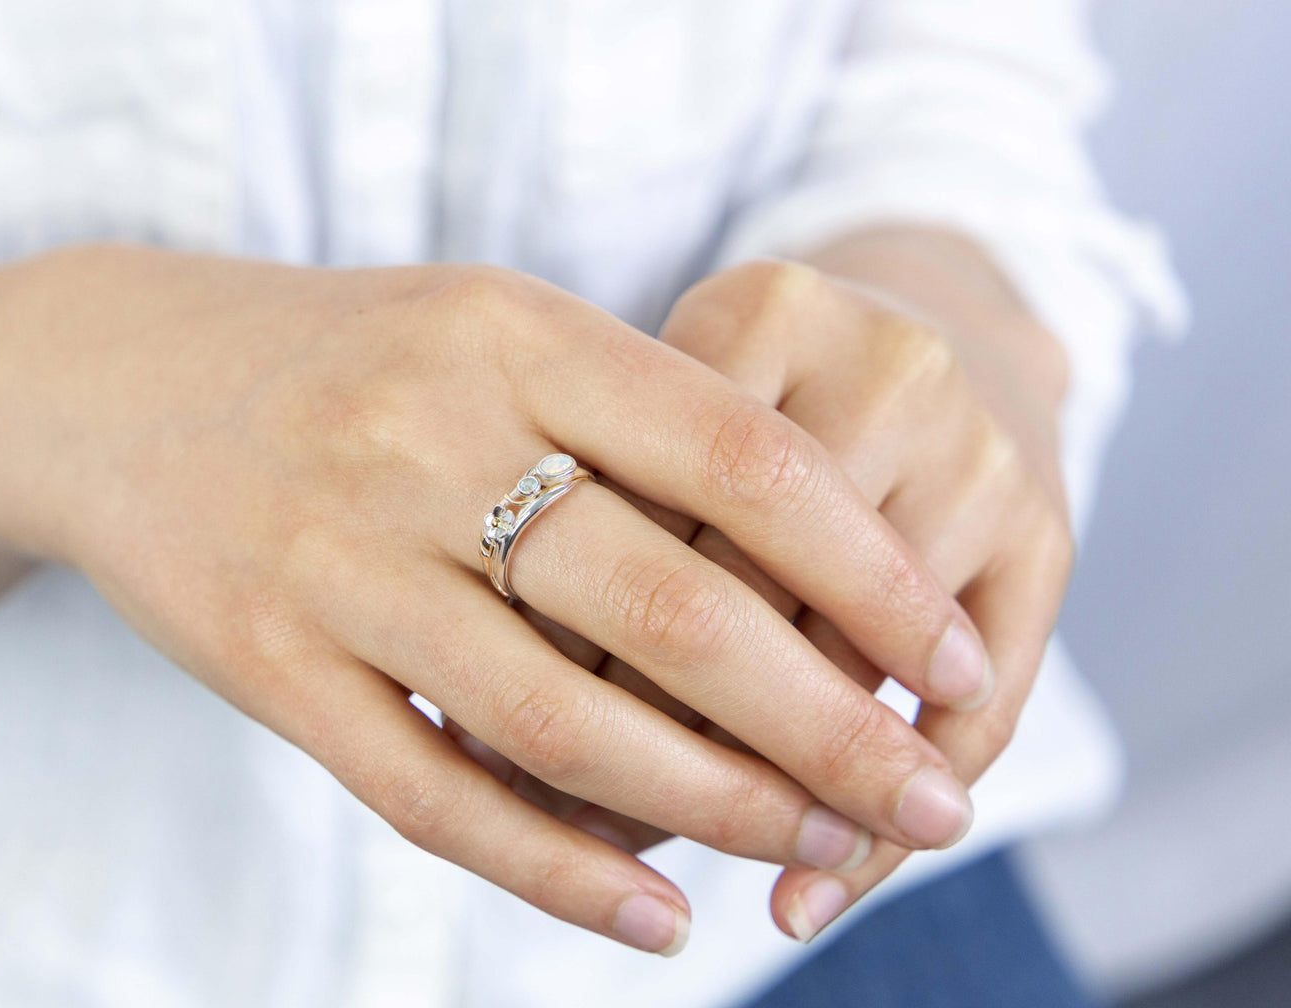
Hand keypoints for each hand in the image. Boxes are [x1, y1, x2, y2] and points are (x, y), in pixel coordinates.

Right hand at [0, 245, 990, 953]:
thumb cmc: (348, 359)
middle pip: (672, 606)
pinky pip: (432, 793)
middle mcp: (425, 437)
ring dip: (711, 803)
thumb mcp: (492, 332)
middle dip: (829, 719)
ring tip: (811, 846)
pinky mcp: (268, 665)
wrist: (116, 379)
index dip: (869, 570)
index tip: (960, 659)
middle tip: (931, 799)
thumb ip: (635, 424)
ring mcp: (337, 558)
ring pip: (561, 718)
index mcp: (513, 333)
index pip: (740, 457)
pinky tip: (654, 919)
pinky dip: (556, 872)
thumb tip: (814, 579)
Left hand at [485, 255, 1072, 939]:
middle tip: (567, 809)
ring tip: (656, 852)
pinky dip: (886, 822)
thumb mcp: (676, 396)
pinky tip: (814, 892)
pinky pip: (972, 708)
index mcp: (764, 312)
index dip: (568, 626)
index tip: (491, 722)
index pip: (646, 500)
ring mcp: (981, 450)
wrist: (950, 330)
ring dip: (755, 783)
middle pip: (749, 586)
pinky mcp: (1049, 535)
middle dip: (649, 717)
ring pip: (848, 661)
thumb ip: (600, 504)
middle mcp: (889, 367)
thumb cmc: (767, 389)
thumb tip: (473, 716)